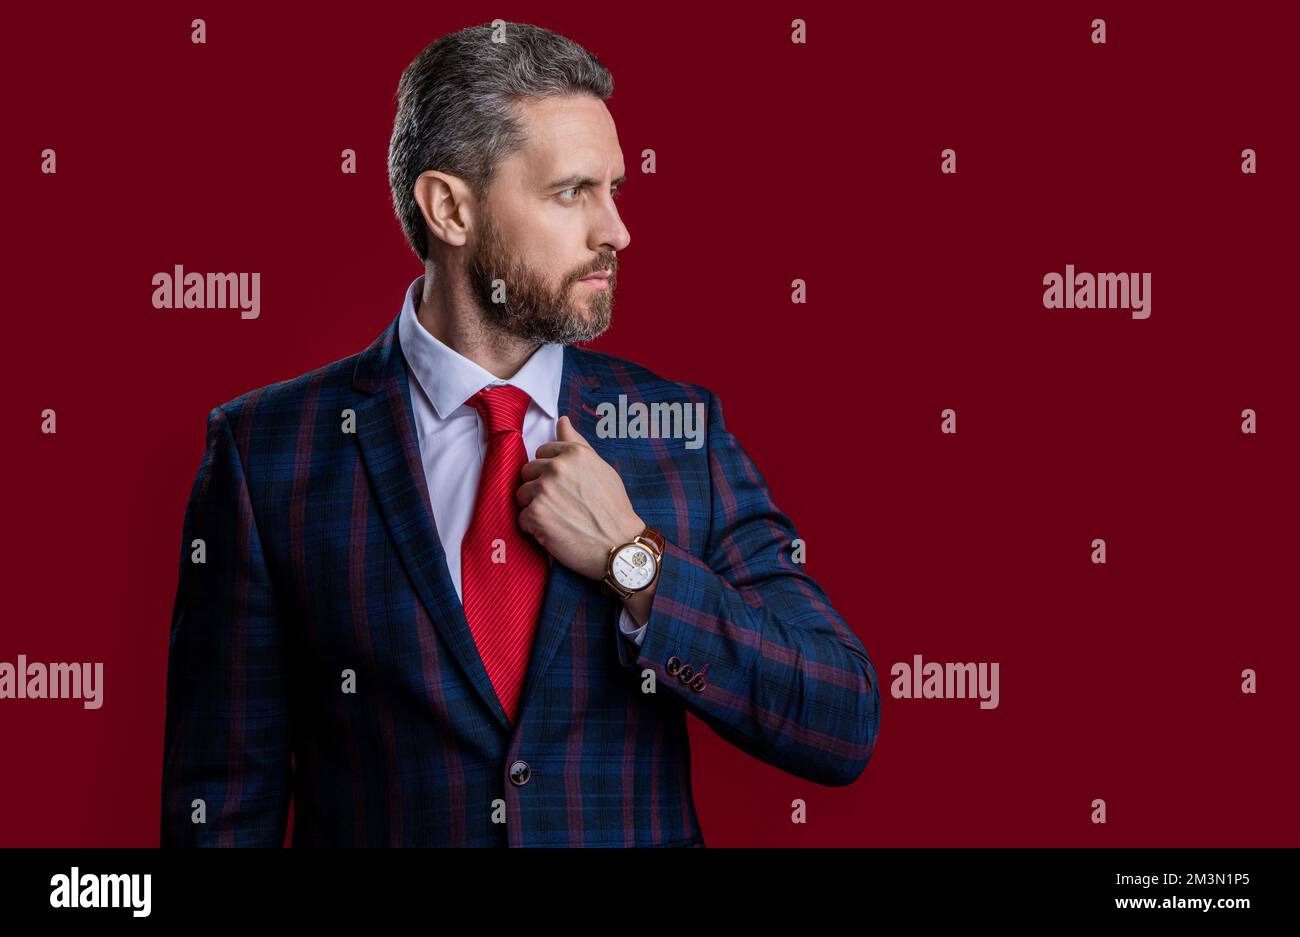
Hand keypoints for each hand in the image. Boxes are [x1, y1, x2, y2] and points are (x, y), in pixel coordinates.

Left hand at [517, 415, 644, 580]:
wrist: (619, 545)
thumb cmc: (613, 509)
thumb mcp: (600, 468)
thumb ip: (577, 444)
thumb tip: (562, 420)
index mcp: (573, 453)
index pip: (542, 452)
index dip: (551, 471)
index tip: (564, 486)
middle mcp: (556, 467)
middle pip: (528, 472)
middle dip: (539, 487)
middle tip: (561, 505)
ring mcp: (544, 490)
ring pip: (522, 494)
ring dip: (534, 507)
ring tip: (557, 518)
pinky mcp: (536, 514)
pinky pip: (522, 518)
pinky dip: (534, 528)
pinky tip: (554, 532)